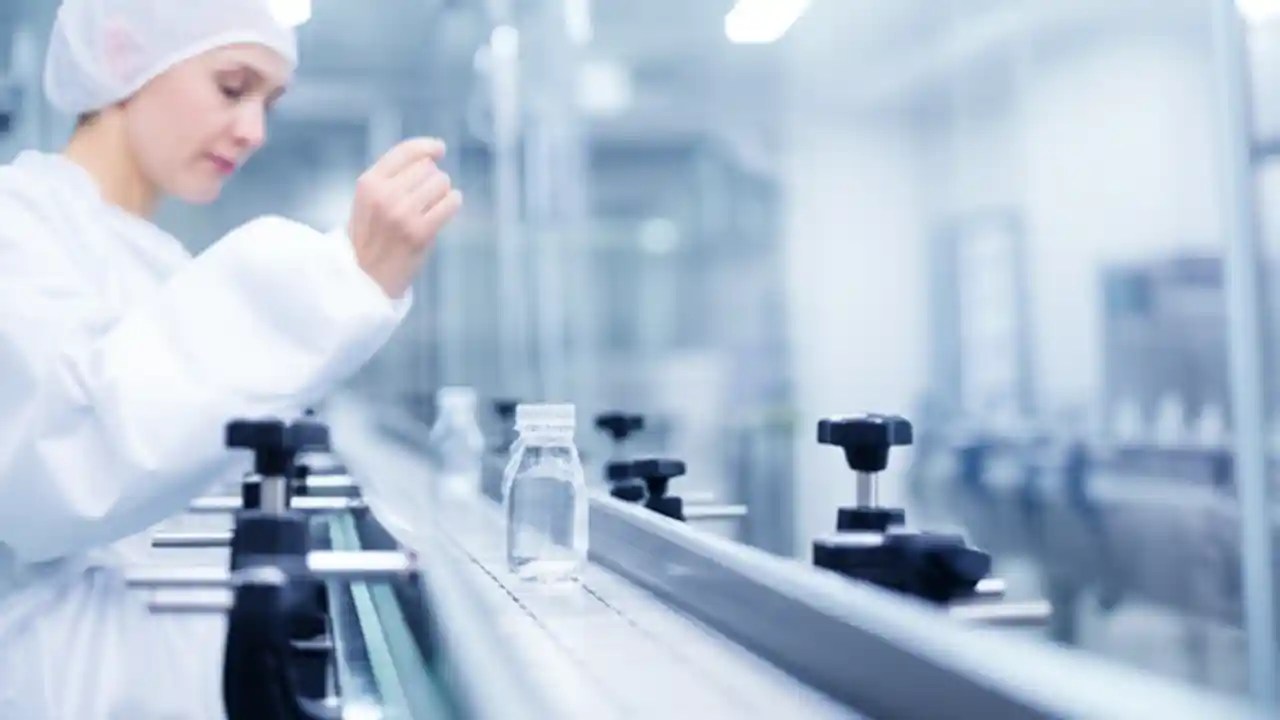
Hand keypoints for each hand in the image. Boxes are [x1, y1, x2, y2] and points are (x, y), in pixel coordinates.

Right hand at [348, 138, 462, 297]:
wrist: (366, 276)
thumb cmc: (373, 235)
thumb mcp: (369, 200)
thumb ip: (392, 177)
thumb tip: (431, 156)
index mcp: (369, 183)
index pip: (405, 152)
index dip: (427, 147)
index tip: (440, 149)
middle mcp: (384, 196)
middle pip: (427, 168)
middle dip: (432, 178)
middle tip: (425, 198)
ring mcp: (402, 214)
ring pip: (441, 183)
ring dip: (443, 192)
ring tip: (432, 206)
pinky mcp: (420, 233)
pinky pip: (450, 203)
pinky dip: (454, 202)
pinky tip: (449, 206)